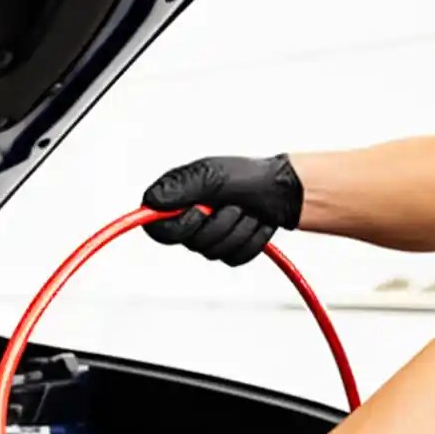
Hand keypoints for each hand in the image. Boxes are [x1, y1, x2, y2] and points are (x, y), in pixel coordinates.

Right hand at [141, 154, 303, 265]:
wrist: (283, 190)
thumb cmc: (249, 177)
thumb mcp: (213, 175)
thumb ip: (181, 188)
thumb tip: (152, 201)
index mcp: (178, 199)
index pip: (158, 228)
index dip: (178, 227)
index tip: (199, 212)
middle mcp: (188, 220)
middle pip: (191, 244)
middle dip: (219, 223)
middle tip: (233, 203)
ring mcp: (208, 238)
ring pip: (215, 252)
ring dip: (238, 230)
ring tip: (247, 210)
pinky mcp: (228, 252)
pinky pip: (234, 258)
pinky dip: (250, 240)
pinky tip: (254, 223)